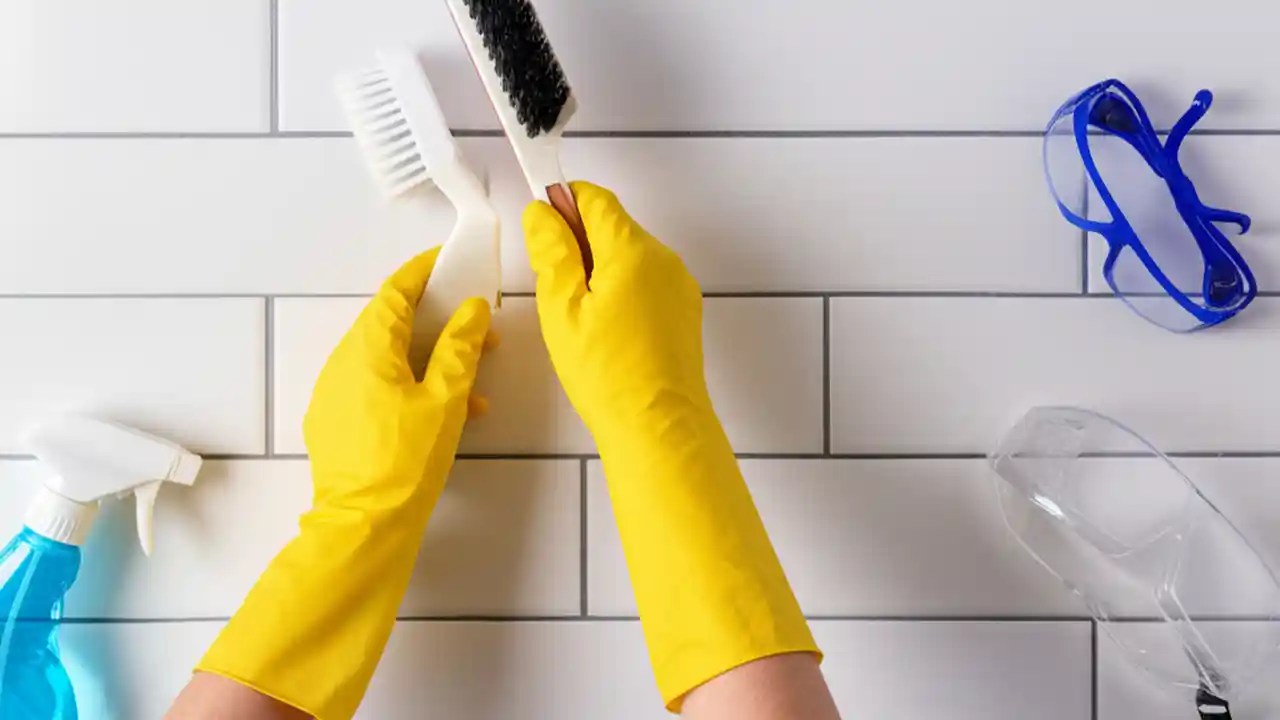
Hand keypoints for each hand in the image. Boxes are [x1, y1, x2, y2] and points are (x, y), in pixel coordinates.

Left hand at [305, 247, 491, 514]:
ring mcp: (334, 393)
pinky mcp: (336, 423)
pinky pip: (375, 389)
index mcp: (367, 347)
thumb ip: (459, 347)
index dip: (423, 271)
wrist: (363, 525)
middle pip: (390, 325)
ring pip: (387, 361)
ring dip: (429, 361)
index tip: (451, 261)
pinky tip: (446, 416)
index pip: (395, 291)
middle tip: (479, 328)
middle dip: (437, 322)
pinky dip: (410, 388)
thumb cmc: (408, 458)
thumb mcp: (446, 399)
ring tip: (474, 384)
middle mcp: (342, 362)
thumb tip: (470, 308)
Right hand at [521, 181, 707, 448]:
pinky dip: (621, 293)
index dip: (563, 203)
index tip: (540, 230)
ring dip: (599, 270)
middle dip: (579, 244)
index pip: (595, 198)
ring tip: (578, 318)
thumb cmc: (605, 373)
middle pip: (614, 227)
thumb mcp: (561, 307)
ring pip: (630, 257)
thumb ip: (551, 250)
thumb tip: (542, 211)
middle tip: (553, 289)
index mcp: (633, 250)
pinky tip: (605, 331)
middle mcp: (664, 259)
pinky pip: (647, 284)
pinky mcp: (684, 312)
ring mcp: (679, 286)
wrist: (658, 427)